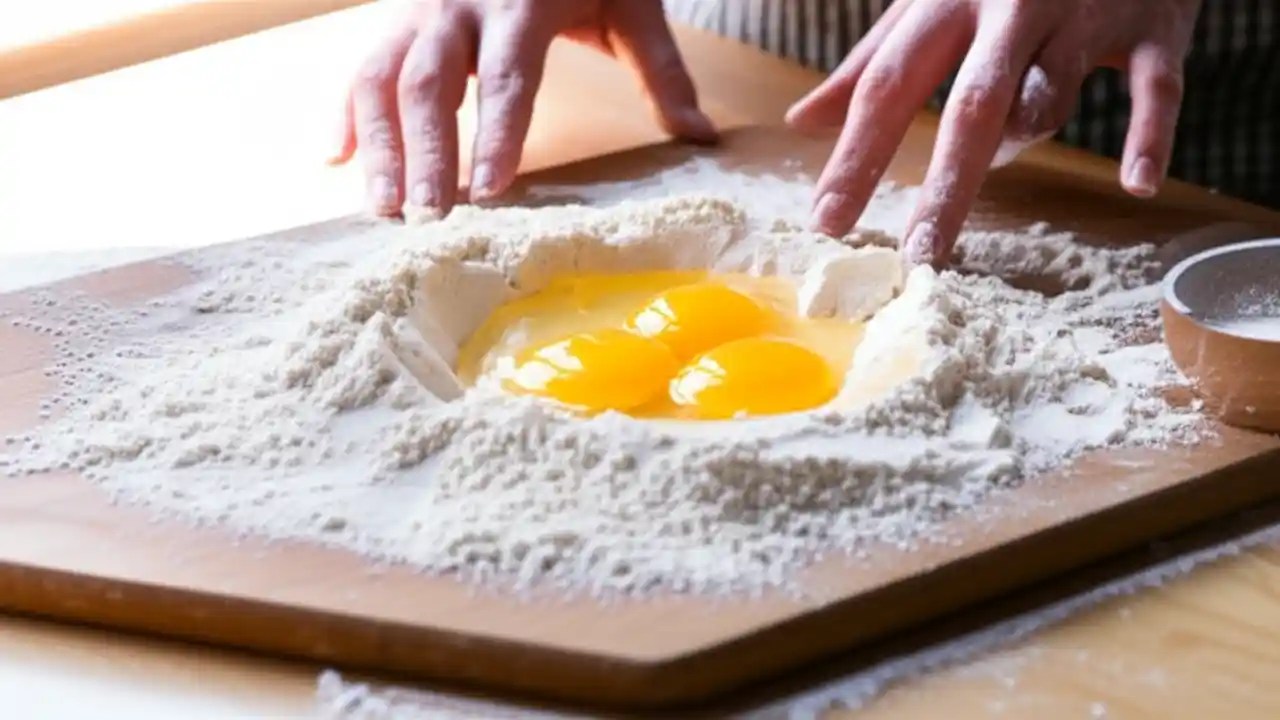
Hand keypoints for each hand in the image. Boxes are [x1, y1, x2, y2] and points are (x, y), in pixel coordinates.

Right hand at [330, 0, 715, 219]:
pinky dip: (347, 114)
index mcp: (521, 1)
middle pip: (430, 83)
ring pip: (383, 77)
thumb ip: (661, 71)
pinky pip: (363, 65)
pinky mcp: (401, 19)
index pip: (508, 75)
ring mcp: (421, 10)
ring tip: (383, 209)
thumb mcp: (633, 4)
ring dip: (379, 146)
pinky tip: (336, 159)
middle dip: (426, 153)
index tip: (490, 190)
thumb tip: (701, 137)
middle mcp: (459, 5)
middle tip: (428, 219)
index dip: (498, 133)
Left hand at [787, 0, 1201, 266]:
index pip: (888, 84)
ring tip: (998, 153)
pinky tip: (1136, 183)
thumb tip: (803, 121)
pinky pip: (1154, 90)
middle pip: (972, 107)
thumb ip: (871, 62)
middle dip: (945, 187)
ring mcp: (1086, 11)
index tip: (827, 220)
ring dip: (1017, 145)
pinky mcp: (1155, 25)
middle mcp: (1012, 4)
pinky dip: (1147, 137)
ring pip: (1047, 104)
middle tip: (919, 254)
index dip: (855, 154)